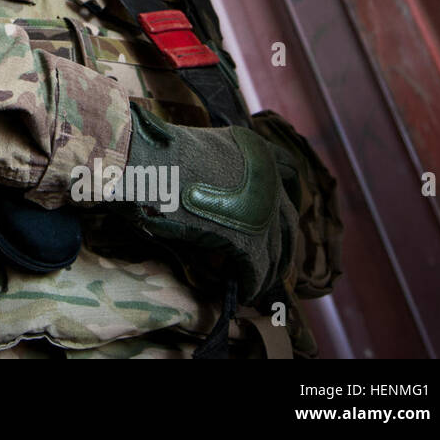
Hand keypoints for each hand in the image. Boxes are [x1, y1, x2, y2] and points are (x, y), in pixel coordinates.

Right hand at [110, 105, 298, 305]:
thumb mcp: (201, 148)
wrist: (147, 165)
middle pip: (287, 219)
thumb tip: (219, 197)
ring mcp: (264, 210)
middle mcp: (269, 178)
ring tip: (256, 282)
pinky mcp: (249, 240)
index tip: (286, 204)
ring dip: (268, 268)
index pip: (290, 170)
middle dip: (283, 241)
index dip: (291, 192)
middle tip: (272, 257)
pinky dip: (252, 283)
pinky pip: (258, 269)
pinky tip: (245, 291)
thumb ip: (221, 166)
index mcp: (258, 149)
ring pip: (276, 249)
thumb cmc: (159, 153)